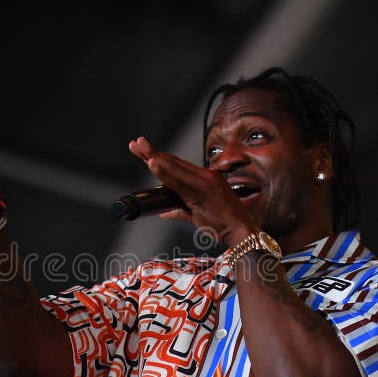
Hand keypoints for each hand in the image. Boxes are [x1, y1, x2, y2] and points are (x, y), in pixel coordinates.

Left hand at [128, 136, 255, 245]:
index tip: (144, 150)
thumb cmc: (224, 224)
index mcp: (206, 179)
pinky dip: (165, 172)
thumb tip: (164, 211)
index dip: (160, 157)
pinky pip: (179, 181)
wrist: (241, 232)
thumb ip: (181, 210)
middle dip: (153, 152)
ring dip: (156, 158)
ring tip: (141, 150)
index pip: (178, 165)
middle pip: (174, 162)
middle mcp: (206, 177)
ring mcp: (205, 184)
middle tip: (136, 143)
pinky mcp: (203, 193)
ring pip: (175, 169)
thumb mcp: (198, 214)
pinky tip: (153, 164)